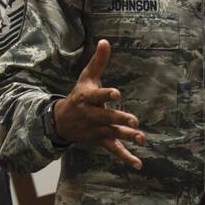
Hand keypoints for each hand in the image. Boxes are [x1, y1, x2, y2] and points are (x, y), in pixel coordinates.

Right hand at [54, 39, 146, 168]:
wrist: (62, 122)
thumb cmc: (79, 96)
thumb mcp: (86, 78)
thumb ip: (98, 61)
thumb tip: (105, 41)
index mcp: (88, 98)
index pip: (98, 96)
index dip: (107, 95)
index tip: (117, 94)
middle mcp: (92, 115)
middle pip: (106, 118)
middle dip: (119, 120)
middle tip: (133, 121)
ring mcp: (96, 130)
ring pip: (113, 134)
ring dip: (127, 137)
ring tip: (141, 138)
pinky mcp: (101, 141)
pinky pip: (114, 150)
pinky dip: (125, 158)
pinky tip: (138, 164)